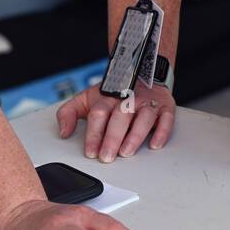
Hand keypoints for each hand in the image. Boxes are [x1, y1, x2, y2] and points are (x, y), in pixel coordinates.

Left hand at [56, 81, 175, 161]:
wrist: (142, 73)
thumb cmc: (115, 93)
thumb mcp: (87, 98)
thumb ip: (69, 113)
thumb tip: (63, 132)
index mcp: (108, 97)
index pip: (99, 114)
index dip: (94, 134)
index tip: (90, 151)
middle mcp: (129, 98)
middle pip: (120, 116)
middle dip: (112, 138)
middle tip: (106, 156)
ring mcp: (148, 102)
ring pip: (143, 117)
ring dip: (135, 136)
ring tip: (126, 152)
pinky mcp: (165, 106)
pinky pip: (166, 119)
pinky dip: (162, 132)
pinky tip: (154, 145)